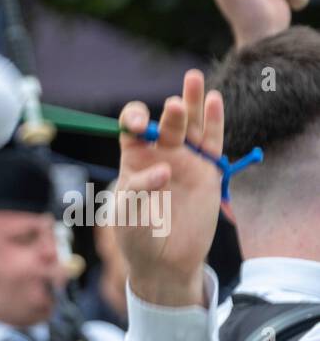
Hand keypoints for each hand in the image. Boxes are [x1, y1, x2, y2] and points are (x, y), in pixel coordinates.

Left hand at [110, 70, 222, 307]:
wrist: (165, 262)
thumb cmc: (137, 238)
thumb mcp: (127, 216)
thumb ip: (138, 191)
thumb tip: (164, 169)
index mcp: (133, 161)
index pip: (131, 130)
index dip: (133, 120)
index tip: (136, 124)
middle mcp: (159, 155)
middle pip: (164, 124)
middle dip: (169, 113)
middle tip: (173, 107)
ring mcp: (185, 161)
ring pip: (190, 126)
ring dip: (192, 103)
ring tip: (193, 78)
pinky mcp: (207, 171)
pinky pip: (212, 143)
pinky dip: (214, 122)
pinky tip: (214, 100)